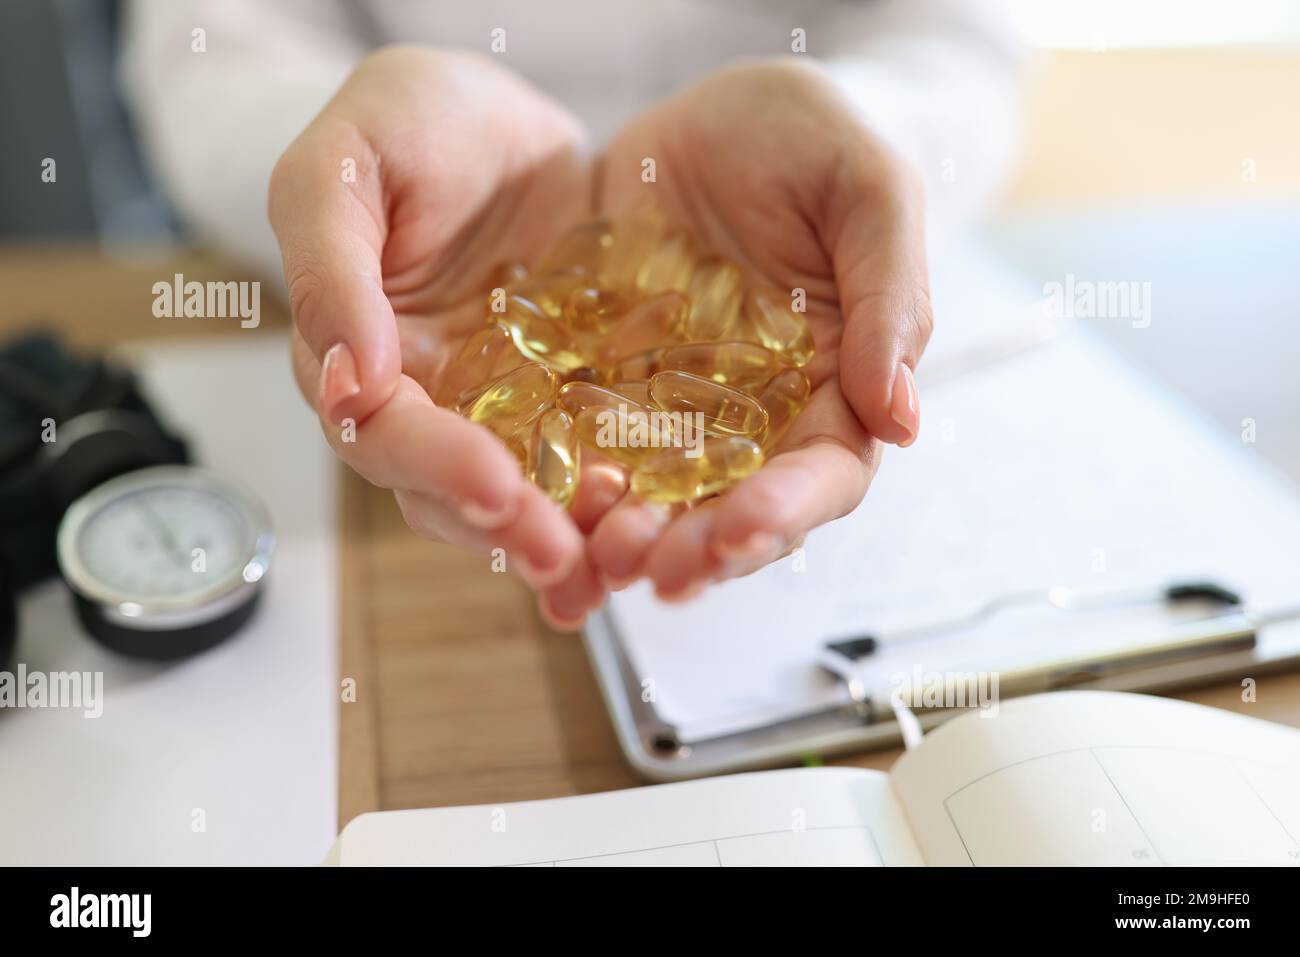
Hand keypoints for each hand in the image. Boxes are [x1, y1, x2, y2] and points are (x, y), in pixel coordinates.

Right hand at [270, 46, 616, 624]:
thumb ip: (330, 265)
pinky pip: (603, 451)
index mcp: (362, 359)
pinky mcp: (580, 396)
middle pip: (456, 491)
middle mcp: (434, 402)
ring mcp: (511, 406)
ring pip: (531, 491)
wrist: (499, 118)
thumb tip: (345, 383)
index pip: (385, 434)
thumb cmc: (405, 123)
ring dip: (572, 530)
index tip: (496, 487)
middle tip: (566, 555)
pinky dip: (630, 488)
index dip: (436, 466)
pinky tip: (669, 513)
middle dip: (511, 526)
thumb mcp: (345, 164)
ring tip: (622, 557)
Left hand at [589, 59, 933, 600]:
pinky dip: (562, 478)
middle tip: (650, 569)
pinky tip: (533, 499)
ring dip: (625, 535)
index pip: (822, 472)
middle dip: (695, 547)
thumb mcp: (868, 192)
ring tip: (589, 556)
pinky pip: (581, 440)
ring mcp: (674, 406)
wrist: (719, 113)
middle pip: (732, 507)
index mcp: (831, 385)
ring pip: (653, 494)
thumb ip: (889, 297)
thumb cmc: (815, 142)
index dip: (786, 511)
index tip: (741, 533)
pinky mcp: (605, 382)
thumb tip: (902, 421)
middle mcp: (754, 416)